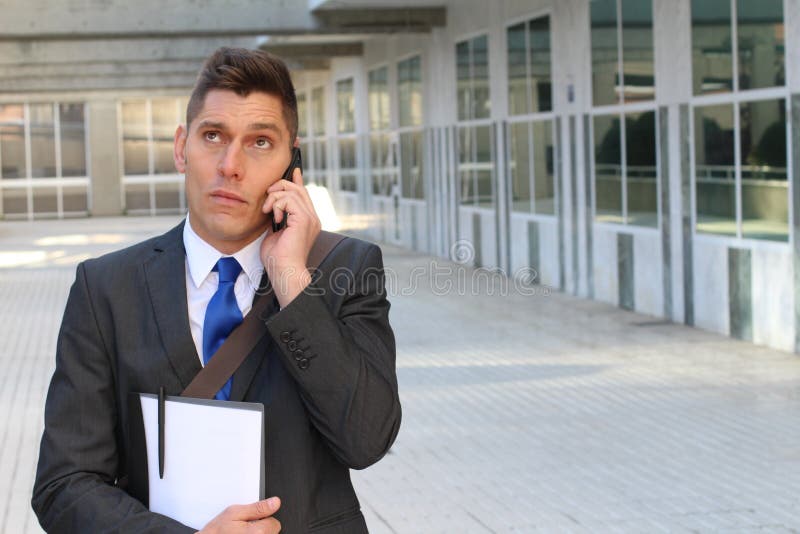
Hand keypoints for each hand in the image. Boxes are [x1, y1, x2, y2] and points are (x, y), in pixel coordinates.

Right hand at [197, 496, 280, 532]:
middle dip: (261, 527)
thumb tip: (275, 502)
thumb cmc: (216, 532)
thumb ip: (257, 507)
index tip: (251, 520)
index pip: (274, 521)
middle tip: (244, 528)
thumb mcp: (234, 512)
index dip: (262, 518)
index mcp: (258, 532)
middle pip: (272, 532)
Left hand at [260, 168, 320, 307]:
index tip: (293, 170)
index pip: (304, 193)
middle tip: (267, 198)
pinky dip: (277, 205)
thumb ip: (277, 217)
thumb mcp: (275, 232)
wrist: (284, 271)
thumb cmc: (277, 258)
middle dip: (280, 186)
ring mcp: (310, 218)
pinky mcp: (304, 219)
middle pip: (298, 188)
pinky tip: (274, 217)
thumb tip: (272, 204)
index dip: (297, 180)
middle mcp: (312, 217)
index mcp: (307, 220)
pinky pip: (289, 199)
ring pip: (291, 191)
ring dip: (274, 198)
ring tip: (268, 212)